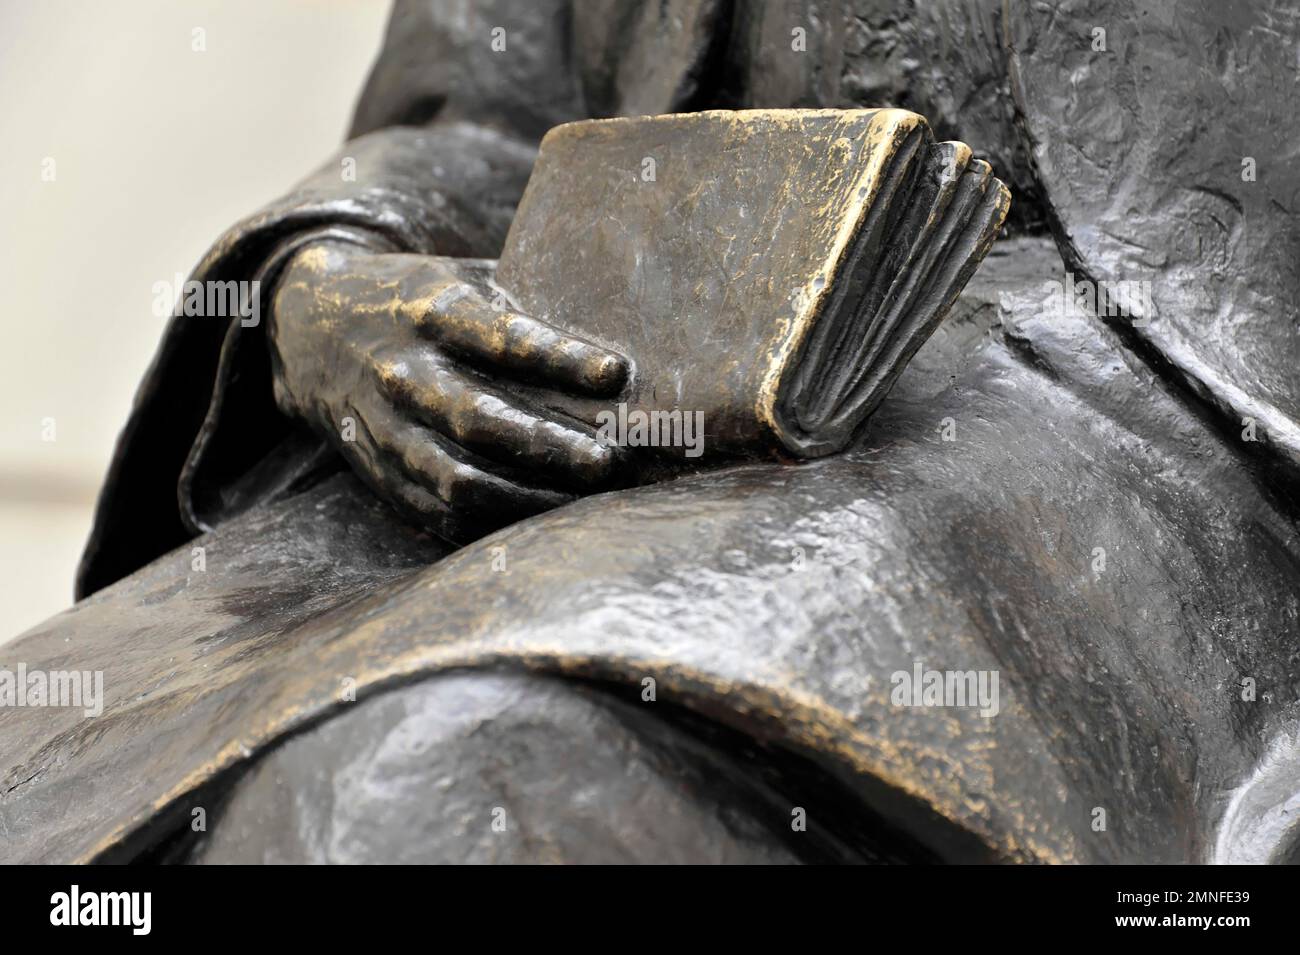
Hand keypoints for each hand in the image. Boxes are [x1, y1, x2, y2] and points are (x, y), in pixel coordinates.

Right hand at [268, 241, 627, 541]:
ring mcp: (385, 429)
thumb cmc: (416, 300)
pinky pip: (438, 511)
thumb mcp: (459, 279)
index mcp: (429, 312)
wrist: (309, 329)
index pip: (500, 337)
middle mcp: (402, 373)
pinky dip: (494, 521)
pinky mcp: (380, 473)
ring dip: (527, 494)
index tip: (615, 375)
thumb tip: (617, 322)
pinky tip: (541, 518)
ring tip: (585, 499)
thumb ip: (522, 301)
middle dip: (551, 445)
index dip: (559, 358)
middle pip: (480, 419)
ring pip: (459, 478)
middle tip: (610, 461)